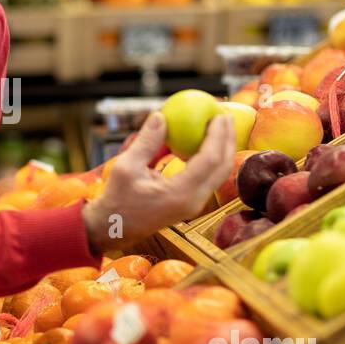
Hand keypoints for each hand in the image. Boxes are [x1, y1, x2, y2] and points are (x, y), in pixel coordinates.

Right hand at [82, 112, 234, 255]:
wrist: (115, 228)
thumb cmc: (117, 198)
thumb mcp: (126, 167)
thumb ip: (146, 142)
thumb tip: (160, 115)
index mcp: (181, 193)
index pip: (210, 160)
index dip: (218, 135)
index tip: (218, 114)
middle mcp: (194, 201)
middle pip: (223, 167)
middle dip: (229, 139)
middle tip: (225, 115)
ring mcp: (195, 205)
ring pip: (220, 174)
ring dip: (224, 148)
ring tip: (222, 125)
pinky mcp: (192, 203)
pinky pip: (210, 178)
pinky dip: (213, 158)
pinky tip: (206, 142)